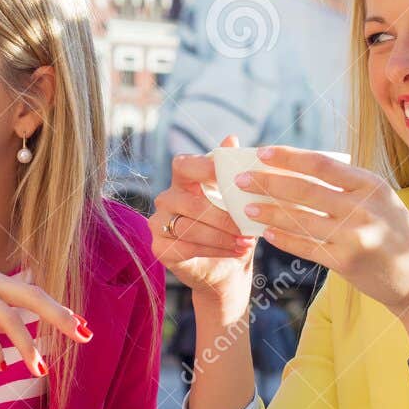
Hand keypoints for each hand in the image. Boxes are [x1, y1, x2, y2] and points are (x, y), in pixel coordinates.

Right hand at [148, 136, 255, 311]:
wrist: (227, 270)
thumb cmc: (231, 230)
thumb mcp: (237, 201)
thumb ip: (231, 172)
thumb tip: (231, 137)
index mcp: (182, 182)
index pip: (184, 165)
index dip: (203, 168)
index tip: (231, 177)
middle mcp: (166, 200)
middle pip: (191, 202)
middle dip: (224, 216)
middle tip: (249, 225)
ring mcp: (159, 224)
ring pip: (189, 227)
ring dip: (222, 235)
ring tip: (246, 242)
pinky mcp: (160, 248)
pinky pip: (186, 247)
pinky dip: (215, 249)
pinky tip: (235, 251)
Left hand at [236, 146, 408, 340]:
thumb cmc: (398, 235)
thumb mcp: (382, 201)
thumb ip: (348, 188)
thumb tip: (298, 172)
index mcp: (371, 185)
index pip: (321, 165)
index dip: (289, 157)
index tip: (262, 152)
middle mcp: (363, 208)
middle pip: (305, 191)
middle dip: (268, 183)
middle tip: (241, 179)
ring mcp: (354, 236)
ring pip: (300, 219)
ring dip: (268, 211)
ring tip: (246, 206)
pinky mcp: (346, 262)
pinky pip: (305, 247)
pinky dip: (283, 238)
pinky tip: (266, 231)